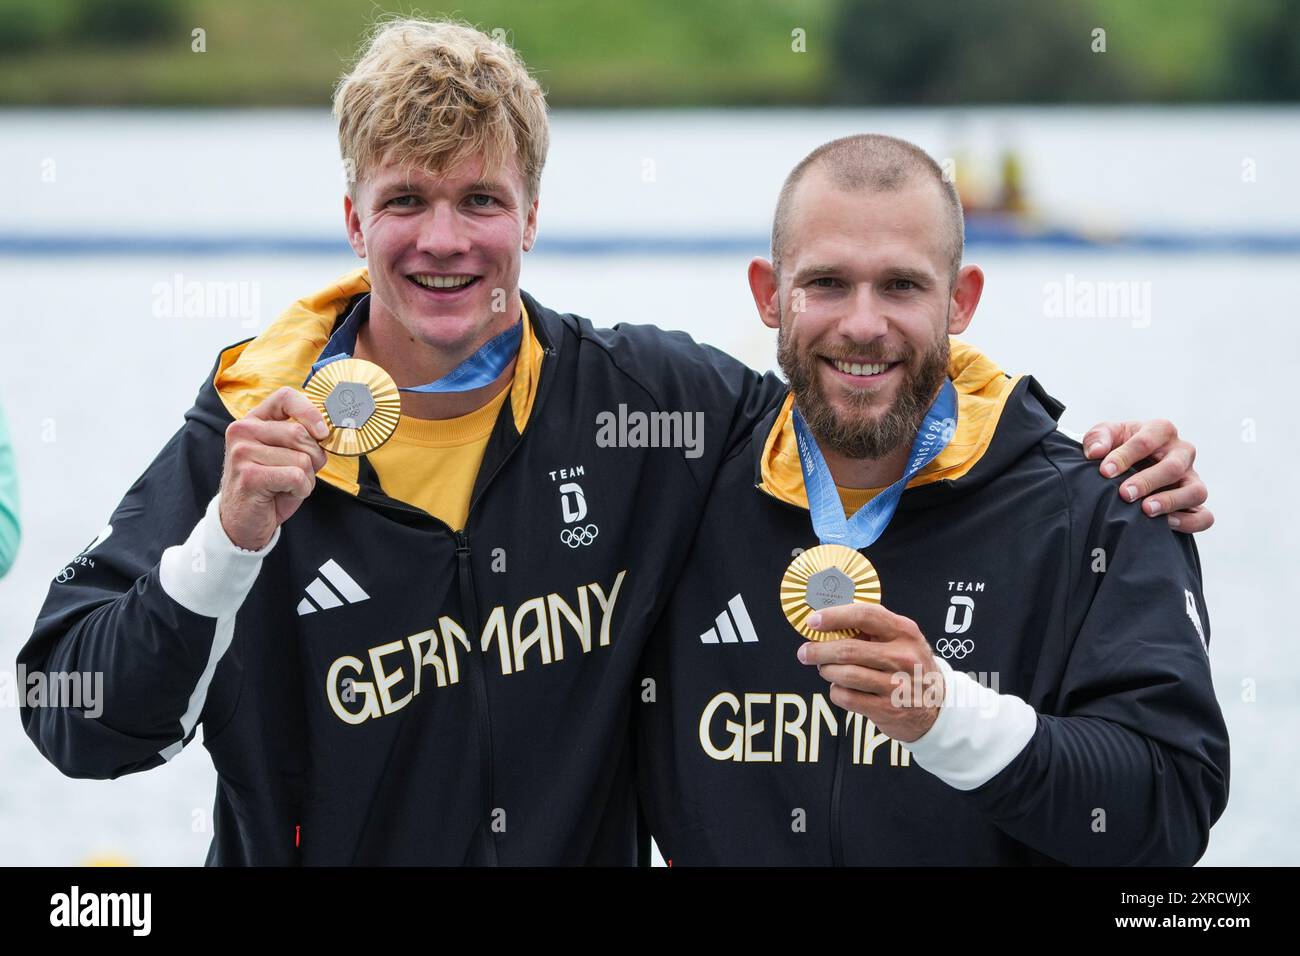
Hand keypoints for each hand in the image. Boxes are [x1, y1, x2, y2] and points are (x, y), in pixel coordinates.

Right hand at [219, 386, 329, 550]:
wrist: (243, 522)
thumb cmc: (270, 487)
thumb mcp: (286, 456)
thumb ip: (302, 438)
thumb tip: (327, 431)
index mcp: (253, 421)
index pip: (285, 397)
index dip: (310, 411)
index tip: (322, 432)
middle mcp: (242, 430)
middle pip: (300, 433)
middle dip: (313, 458)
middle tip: (299, 474)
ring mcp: (242, 452)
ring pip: (302, 458)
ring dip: (306, 478)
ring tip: (286, 486)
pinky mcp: (249, 475)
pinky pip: (296, 476)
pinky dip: (301, 489)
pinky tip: (282, 494)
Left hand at [797, 603, 944, 743]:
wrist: (937, 707)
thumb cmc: (909, 667)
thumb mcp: (901, 640)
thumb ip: (871, 629)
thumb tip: (827, 622)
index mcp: (905, 632)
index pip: (865, 615)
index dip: (834, 616)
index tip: (813, 621)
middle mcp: (903, 657)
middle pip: (848, 649)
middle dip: (819, 650)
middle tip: (806, 652)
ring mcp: (896, 685)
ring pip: (844, 674)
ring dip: (826, 671)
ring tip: (826, 669)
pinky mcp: (887, 709)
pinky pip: (847, 697)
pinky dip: (836, 691)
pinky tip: (841, 688)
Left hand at [1082, 419, 1211, 532]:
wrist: (1125, 465)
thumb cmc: (1116, 447)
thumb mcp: (1104, 435)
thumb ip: (1097, 438)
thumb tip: (1096, 452)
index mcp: (1161, 431)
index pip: (1146, 441)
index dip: (1125, 456)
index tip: (1105, 471)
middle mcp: (1181, 453)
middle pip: (1173, 466)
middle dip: (1148, 481)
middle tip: (1125, 493)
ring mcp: (1191, 478)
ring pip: (1195, 491)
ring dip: (1171, 502)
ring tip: (1146, 510)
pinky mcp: (1194, 503)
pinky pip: (1204, 516)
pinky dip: (1189, 522)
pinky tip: (1165, 524)